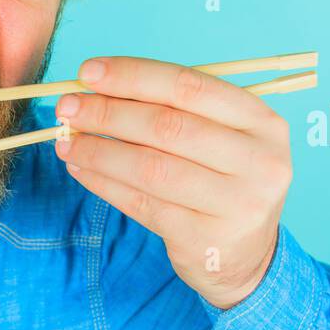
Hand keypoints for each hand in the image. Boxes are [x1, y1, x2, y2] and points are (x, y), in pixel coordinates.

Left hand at [55, 57, 292, 309]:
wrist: (245, 256)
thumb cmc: (222, 182)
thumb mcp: (221, 140)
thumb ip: (174, 111)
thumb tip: (98, 89)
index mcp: (262, 122)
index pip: (189, 86)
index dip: (133, 76)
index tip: (88, 72)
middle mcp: (258, 161)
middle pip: (167, 126)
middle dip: (108, 113)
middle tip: (67, 108)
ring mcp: (235, 203)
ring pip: (150, 168)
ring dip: (99, 150)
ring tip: (66, 141)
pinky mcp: (203, 238)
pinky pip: (141, 203)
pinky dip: (104, 183)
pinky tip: (81, 169)